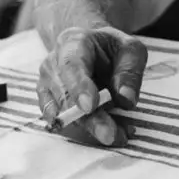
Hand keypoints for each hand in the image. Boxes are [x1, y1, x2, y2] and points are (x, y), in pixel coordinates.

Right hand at [36, 26, 147, 146]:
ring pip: (64, 113)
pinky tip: (109, 131)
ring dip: (92, 127)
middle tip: (111, 135)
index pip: (72, 66)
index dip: (79, 87)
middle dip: (90, 119)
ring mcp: (47, 84)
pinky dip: (86, 130)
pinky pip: (62, 121)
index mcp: (73, 43)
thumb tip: (126, 100)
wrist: (90, 46)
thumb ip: (129, 72)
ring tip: (120, 134)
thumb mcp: (130, 50)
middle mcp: (54, 64)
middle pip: (67, 96)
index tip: (90, 106)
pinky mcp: (49, 102)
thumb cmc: (111, 47)